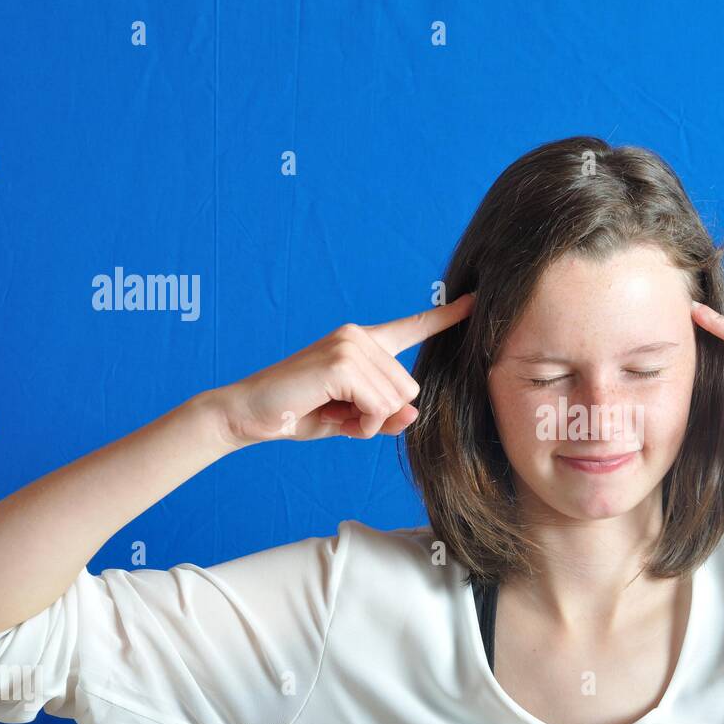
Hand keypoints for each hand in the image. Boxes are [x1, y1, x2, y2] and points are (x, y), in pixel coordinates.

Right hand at [213, 293, 474, 447]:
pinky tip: (332, 413)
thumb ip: (386, 415)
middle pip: (409, 388)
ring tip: (333, 411)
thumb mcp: (353, 418)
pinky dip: (361, 422)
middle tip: (341, 412)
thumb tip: (413, 414)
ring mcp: (350, 345)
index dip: (445, 317)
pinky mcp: (341, 362)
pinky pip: (378, 405)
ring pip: (396, 399)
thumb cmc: (300, 411)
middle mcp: (359, 336)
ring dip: (369, 420)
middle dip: (380, 414)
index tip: (474, 301)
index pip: (411, 327)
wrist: (249, 414)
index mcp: (364, 343)